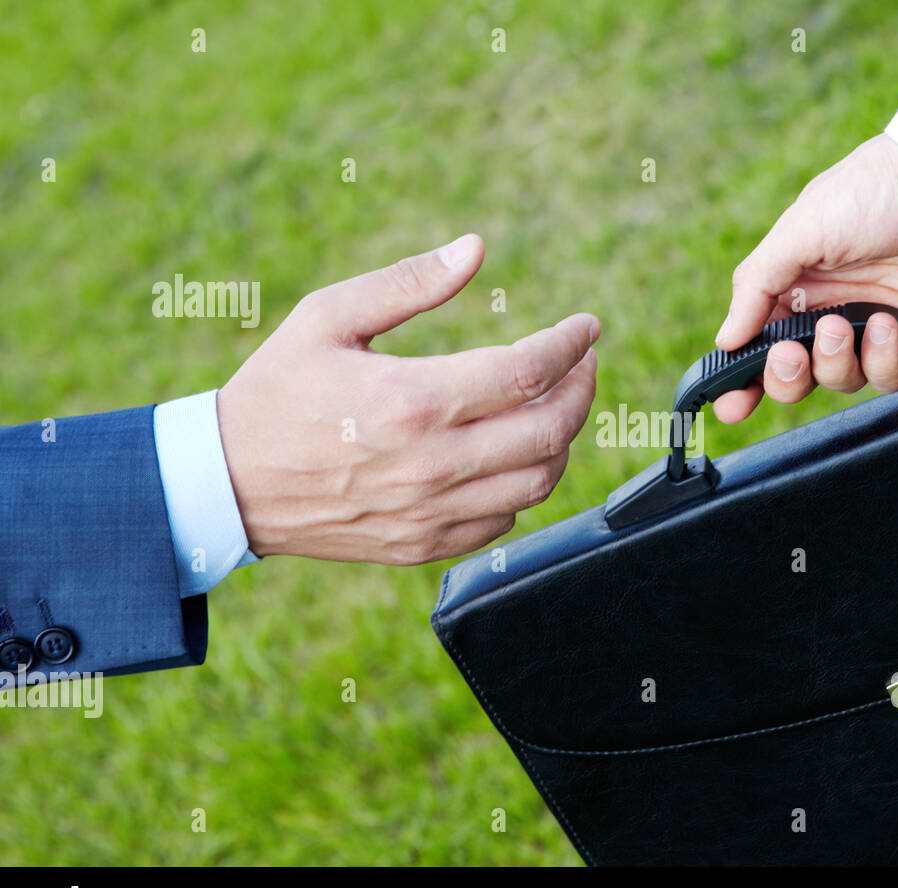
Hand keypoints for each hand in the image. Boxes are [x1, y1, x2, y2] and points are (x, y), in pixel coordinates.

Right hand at [216, 234, 598, 564]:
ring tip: (556, 405)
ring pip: (539, 482)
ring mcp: (431, 513)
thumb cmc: (276, 393)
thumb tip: (475, 249)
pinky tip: (515, 454)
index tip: (586, 328)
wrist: (227, 484)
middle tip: (582, 364)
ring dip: (563, 439)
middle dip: (582, 389)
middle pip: (551, 430)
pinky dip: (526, 484)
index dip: (571, 345)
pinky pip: (505, 520)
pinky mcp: (423, 544)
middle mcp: (432, 464)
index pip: (529, 371)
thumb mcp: (328, 317)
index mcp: (413, 401)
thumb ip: (408, 282)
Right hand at [713, 134, 897, 421]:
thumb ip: (757, 286)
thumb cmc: (877, 189)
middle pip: (796, 373)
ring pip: (841, 379)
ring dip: (836, 363)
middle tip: (792, 354)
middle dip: (787, 376)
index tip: (730, 404)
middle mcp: (831, 307)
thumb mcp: (801, 229)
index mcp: (795, 283)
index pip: (758, 342)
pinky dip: (884, 360)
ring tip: (845, 326)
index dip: (741, 379)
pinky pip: (890, 376)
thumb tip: (725, 340)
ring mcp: (874, 324)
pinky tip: (890, 325)